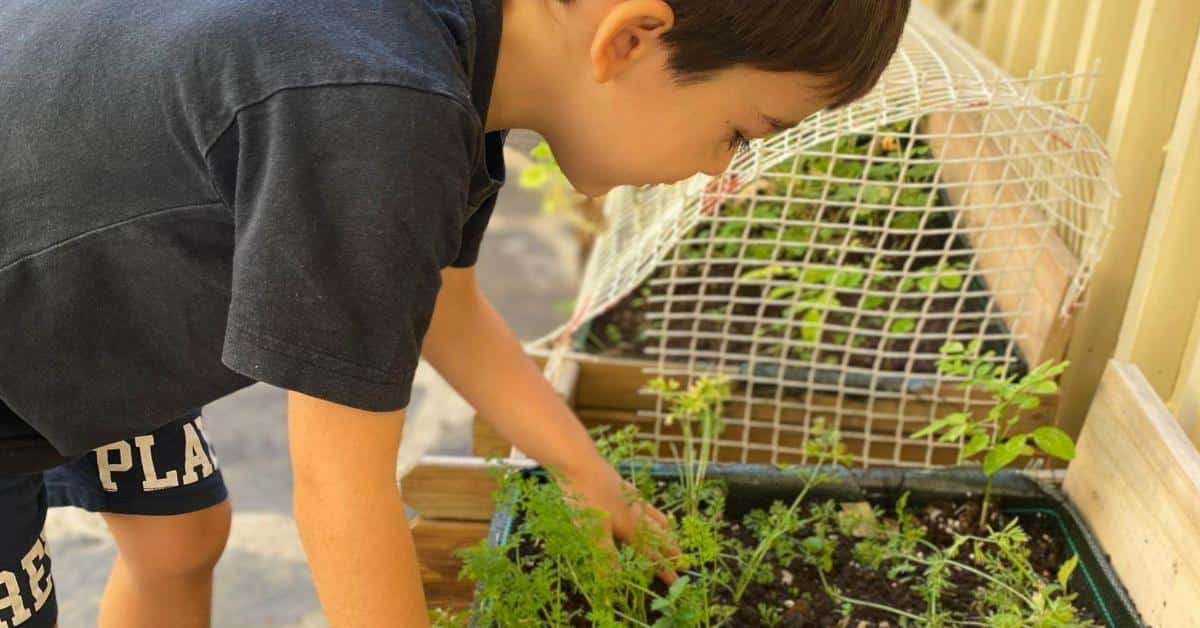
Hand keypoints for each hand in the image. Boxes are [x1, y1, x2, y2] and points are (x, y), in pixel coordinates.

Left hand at [555, 458, 680, 584]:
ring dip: (661, 525)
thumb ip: (606, 558)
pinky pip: (638, 498)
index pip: (650, 553)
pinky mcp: (618, 483)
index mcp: (629, 527)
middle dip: (669, 549)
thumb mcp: (593, 533)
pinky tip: (640, 500)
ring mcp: (627, 496)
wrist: (578, 460)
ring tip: (669, 528)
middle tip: (683, 560)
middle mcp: (633, 512)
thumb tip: (616, 584)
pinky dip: (645, 504)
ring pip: (650, 513)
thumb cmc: (586, 497)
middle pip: (656, 534)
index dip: (663, 568)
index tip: (677, 581)